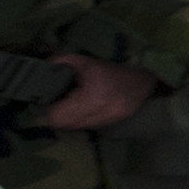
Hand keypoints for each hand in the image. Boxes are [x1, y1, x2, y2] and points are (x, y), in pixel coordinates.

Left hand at [39, 58, 154, 132]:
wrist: (144, 82)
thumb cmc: (114, 71)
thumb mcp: (86, 61)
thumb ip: (62, 61)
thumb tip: (44, 66)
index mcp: (91, 99)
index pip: (56, 116)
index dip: (49, 107)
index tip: (52, 96)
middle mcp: (96, 115)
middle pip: (61, 124)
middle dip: (56, 113)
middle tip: (59, 99)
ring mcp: (102, 123)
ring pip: (71, 127)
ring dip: (67, 117)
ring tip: (71, 103)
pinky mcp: (106, 126)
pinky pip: (83, 126)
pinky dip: (79, 118)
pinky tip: (84, 107)